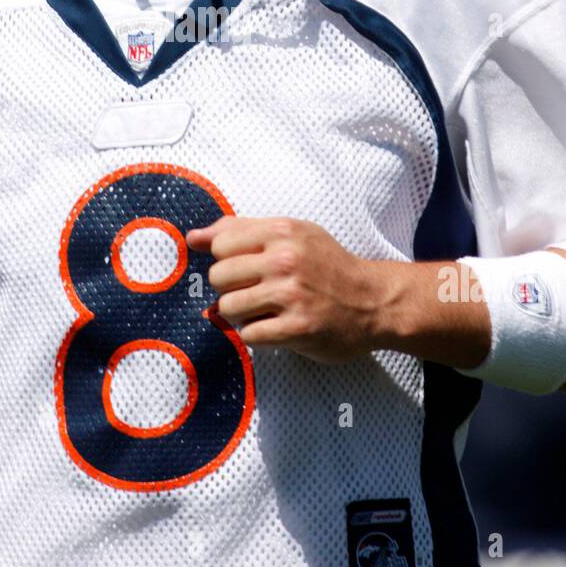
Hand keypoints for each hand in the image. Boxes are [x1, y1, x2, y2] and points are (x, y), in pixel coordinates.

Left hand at [185, 215, 380, 364]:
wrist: (373, 301)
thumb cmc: (326, 265)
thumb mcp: (291, 235)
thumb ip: (241, 231)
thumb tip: (193, 237)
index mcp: (283, 232)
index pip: (220, 244)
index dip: (227, 260)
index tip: (247, 268)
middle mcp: (287, 260)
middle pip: (218, 276)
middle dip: (230, 288)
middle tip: (255, 291)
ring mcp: (292, 295)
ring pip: (228, 307)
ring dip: (241, 314)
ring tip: (264, 310)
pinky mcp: (297, 328)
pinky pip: (249, 335)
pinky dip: (257, 335)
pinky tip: (275, 327)